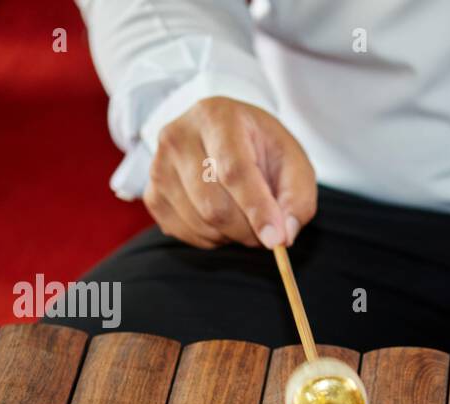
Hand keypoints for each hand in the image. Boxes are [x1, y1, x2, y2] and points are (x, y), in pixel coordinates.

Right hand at [145, 96, 316, 247]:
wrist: (222, 137)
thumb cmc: (260, 148)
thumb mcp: (292, 161)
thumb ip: (297, 197)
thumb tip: (285, 236)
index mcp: (216, 117)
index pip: (234, 170)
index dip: (256, 209)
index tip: (275, 240)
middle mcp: (178, 137)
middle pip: (215, 205)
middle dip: (249, 229)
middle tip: (269, 230)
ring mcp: (158, 166)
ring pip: (201, 223)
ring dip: (233, 235)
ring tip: (245, 215)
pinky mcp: (152, 194)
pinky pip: (185, 233)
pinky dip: (212, 238)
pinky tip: (223, 218)